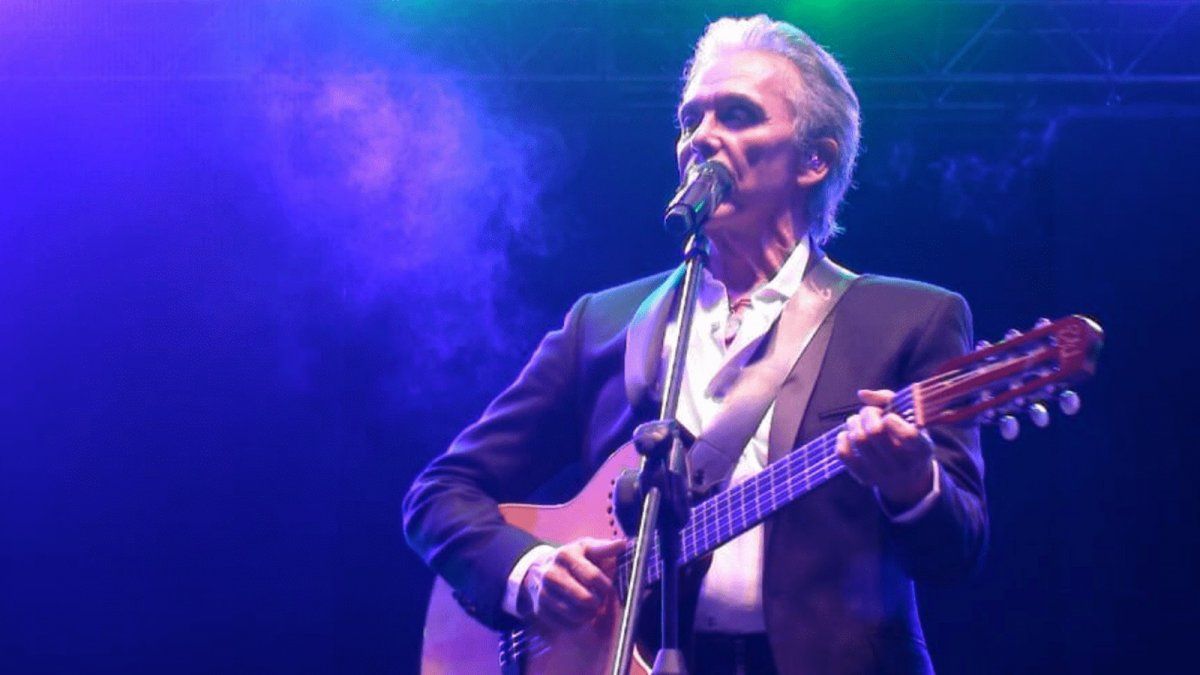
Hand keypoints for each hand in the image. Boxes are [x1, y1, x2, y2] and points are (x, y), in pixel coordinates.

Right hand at [519, 537, 623, 627]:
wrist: (541, 569)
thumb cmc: (572, 558)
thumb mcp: (587, 548)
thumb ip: (604, 548)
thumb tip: (622, 545)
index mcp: (565, 555)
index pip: (593, 577)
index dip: (606, 587)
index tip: (608, 588)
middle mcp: (551, 574)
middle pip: (585, 600)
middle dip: (598, 602)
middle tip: (600, 599)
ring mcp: (543, 593)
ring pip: (577, 615)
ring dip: (589, 614)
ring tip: (590, 606)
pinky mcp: (540, 610)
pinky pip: (566, 625)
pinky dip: (577, 623)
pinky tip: (578, 612)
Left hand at [836, 389, 934, 509]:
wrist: (908, 478)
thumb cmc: (908, 436)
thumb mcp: (910, 417)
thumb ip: (889, 399)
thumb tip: (862, 394)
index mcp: (922, 449)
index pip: (908, 435)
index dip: (892, 420)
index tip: (889, 416)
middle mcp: (904, 465)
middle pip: (875, 432)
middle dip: (868, 413)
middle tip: (870, 412)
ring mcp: (883, 475)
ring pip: (858, 440)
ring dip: (854, 422)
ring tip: (858, 420)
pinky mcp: (864, 478)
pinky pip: (843, 453)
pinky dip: (843, 437)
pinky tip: (850, 434)